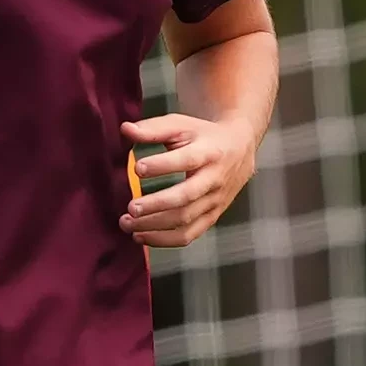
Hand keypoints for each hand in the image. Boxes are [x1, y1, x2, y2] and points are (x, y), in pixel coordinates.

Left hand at [120, 114, 259, 246]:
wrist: (240, 149)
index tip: (137, 168)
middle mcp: (214, 179)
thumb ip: (153, 129)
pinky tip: (142, 236)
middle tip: (131, 208)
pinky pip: (190, 234)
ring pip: (186, 220)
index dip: (162, 165)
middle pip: (186, 196)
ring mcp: (215, 201)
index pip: (187, 160)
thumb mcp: (182, 126)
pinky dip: (165, 240)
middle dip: (157, 204)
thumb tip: (125, 129)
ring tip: (128, 224)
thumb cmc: (203, 136)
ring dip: (155, 226)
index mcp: (208, 153)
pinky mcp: (212, 216)